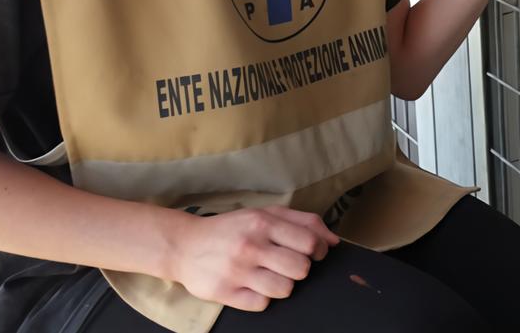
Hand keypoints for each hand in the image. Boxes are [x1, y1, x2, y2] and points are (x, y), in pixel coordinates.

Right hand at [167, 205, 338, 311]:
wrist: (185, 245)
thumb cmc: (233, 229)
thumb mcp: (266, 214)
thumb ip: (304, 222)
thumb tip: (333, 241)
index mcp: (263, 222)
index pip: (310, 242)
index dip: (319, 250)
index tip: (313, 252)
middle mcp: (250, 246)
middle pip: (301, 269)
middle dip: (301, 268)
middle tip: (289, 264)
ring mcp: (236, 271)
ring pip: (284, 289)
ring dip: (283, 285)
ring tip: (271, 275)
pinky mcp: (224, 293)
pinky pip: (261, 304)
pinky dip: (263, 298)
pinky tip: (254, 285)